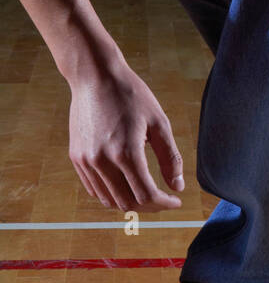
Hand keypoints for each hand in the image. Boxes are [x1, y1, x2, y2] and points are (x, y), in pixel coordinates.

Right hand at [68, 57, 184, 210]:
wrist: (94, 76)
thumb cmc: (131, 95)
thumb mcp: (159, 122)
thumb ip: (170, 157)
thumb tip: (178, 187)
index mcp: (126, 152)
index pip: (147, 195)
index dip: (164, 203)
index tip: (176, 201)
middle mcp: (102, 161)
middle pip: (128, 203)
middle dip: (150, 206)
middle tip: (164, 199)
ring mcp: (86, 160)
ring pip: (109, 200)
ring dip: (131, 202)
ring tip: (147, 192)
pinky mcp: (76, 157)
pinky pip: (94, 188)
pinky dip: (112, 193)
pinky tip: (126, 184)